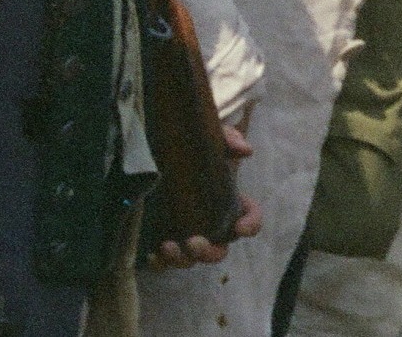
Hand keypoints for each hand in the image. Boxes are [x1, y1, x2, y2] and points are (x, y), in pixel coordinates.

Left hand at [146, 125, 261, 268]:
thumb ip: (230, 140)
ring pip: (190, 260)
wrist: (157, 152)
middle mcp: (211, 226)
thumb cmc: (191, 148)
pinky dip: (160, 262)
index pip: (250, 220)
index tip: (239, 227)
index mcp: (230, 204)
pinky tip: (152, 254)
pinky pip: (164, 260)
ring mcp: (186, 235)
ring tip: (168, 246)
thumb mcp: (211, 139)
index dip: (250, 226)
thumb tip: (245, 151)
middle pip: (219, 250)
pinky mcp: (162, 239)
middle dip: (209, 252)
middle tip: (194, 241)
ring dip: (182, 259)